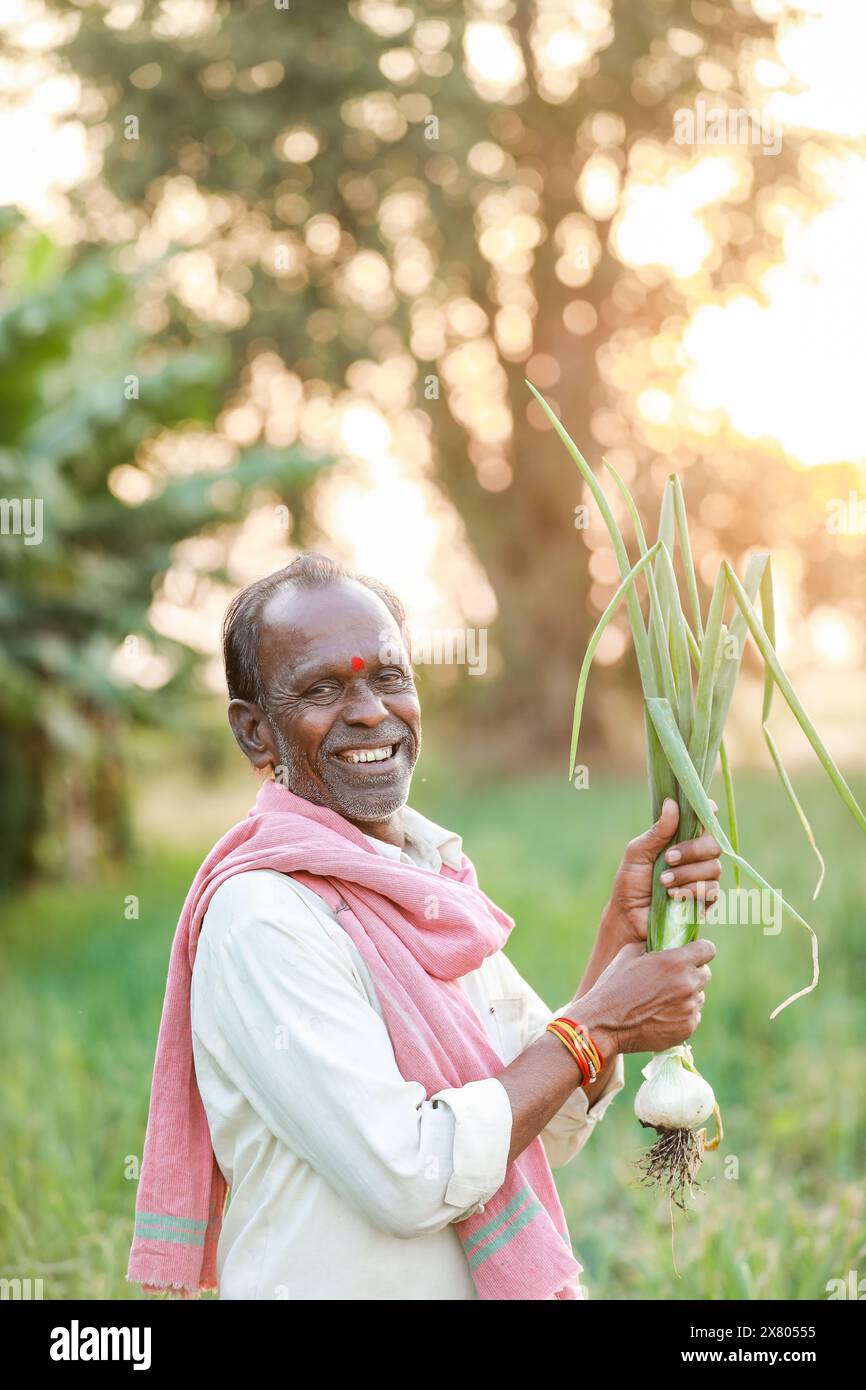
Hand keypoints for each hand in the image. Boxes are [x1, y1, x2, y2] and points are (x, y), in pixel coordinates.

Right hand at [577, 937, 715, 1055]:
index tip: (691, 954)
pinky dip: (682, 1014)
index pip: (708, 949)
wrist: (605, 1024)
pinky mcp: (687, 1028)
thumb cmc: (613, 985)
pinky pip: (693, 1016)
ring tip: (663, 999)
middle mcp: (688, 984)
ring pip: (699, 996)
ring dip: (687, 995)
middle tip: (673, 978)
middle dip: (692, 973)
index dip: (700, 950)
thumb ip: (653, 946)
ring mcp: (689, 1008)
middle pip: (705, 973)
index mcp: (676, 961)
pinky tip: (662, 1014)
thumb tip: (664, 944)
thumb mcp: (629, 953)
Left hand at [601, 798, 721, 948]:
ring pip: (714, 868)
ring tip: (663, 882)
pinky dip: (692, 890)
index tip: (707, 810)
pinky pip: (712, 890)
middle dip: (693, 851)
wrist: (628, 917)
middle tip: (668, 859)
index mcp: (680, 840)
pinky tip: (673, 895)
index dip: (708, 814)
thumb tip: (672, 803)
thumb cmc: (630, 882)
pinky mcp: (705, 900)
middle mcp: (695, 857)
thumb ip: (657, 832)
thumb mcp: (638, 853)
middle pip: (714, 844)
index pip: (703, 822)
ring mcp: (702, 878)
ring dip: (687, 874)